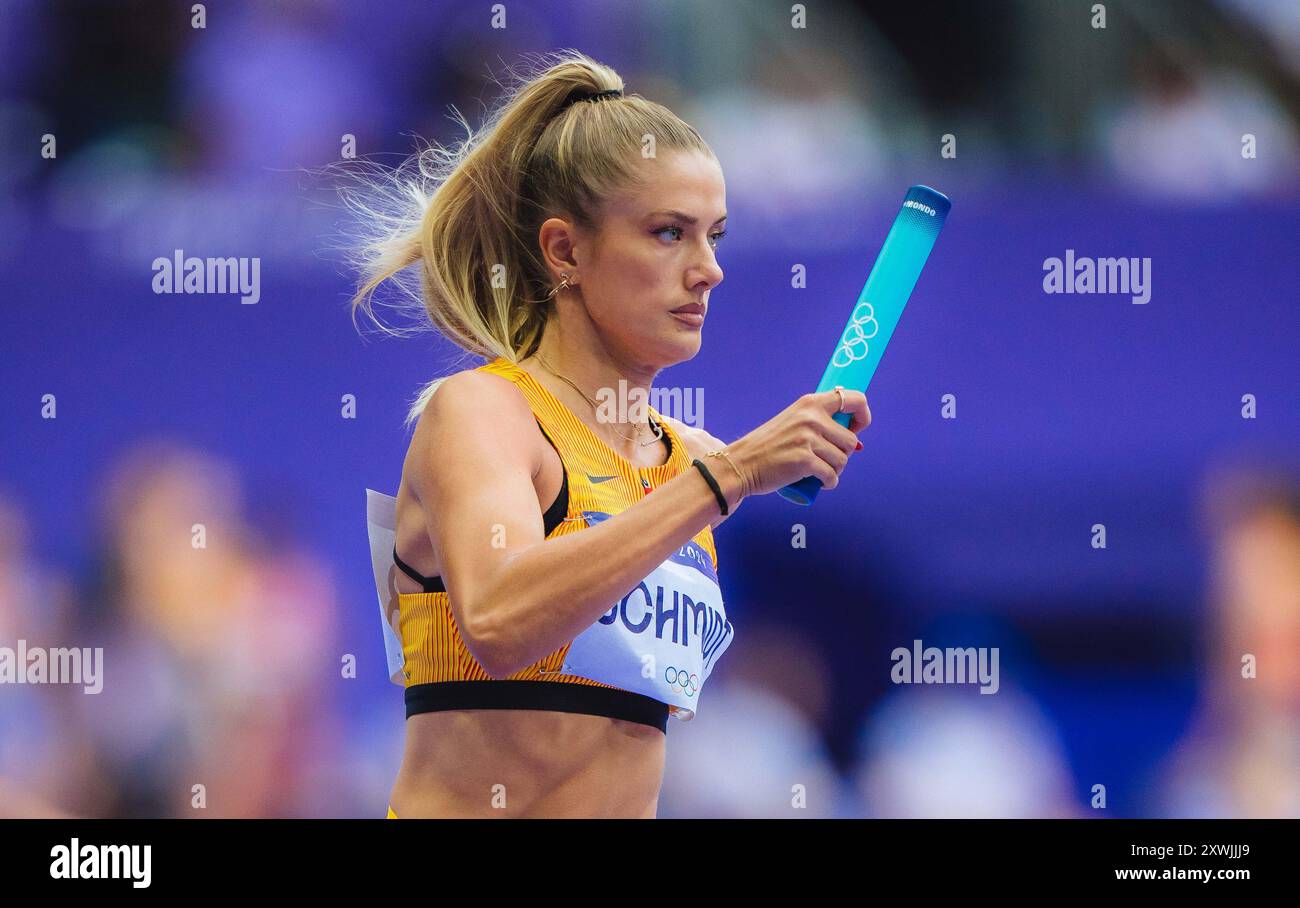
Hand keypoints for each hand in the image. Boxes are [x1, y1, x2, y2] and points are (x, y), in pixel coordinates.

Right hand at [722, 389, 870, 499]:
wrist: (742, 463)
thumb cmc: (770, 446)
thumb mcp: (794, 421)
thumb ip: (820, 422)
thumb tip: (858, 440)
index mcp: (811, 403)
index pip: (855, 399)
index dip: (862, 417)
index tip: (855, 430)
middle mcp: (811, 417)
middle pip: (851, 440)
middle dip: (843, 454)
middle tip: (825, 459)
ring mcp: (808, 439)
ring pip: (842, 460)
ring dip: (834, 470)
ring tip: (818, 471)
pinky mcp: (804, 461)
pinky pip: (832, 476)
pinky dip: (828, 483)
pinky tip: (818, 482)